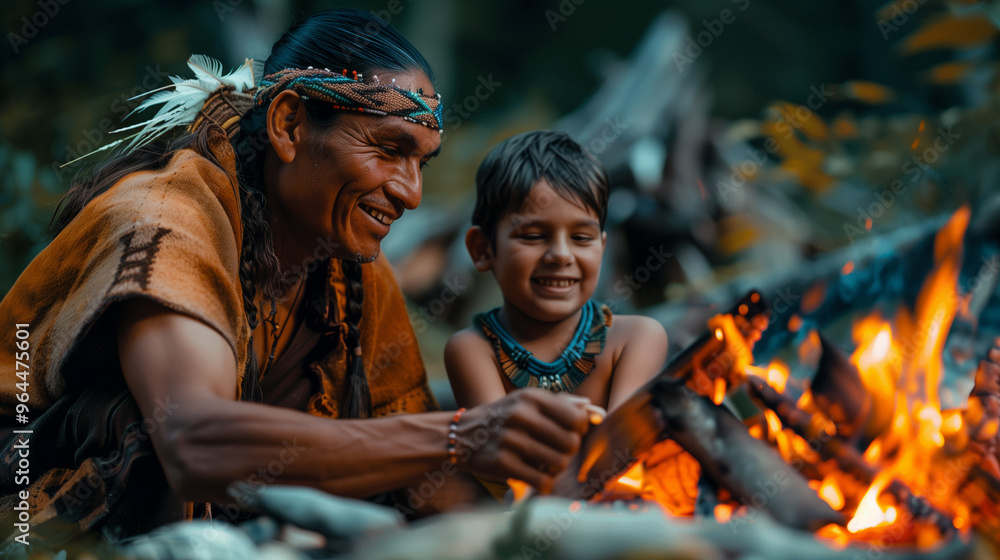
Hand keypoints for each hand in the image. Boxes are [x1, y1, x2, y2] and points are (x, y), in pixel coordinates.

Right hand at [455, 389, 590, 492]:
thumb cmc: (503, 417)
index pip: (577, 419)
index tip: (566, 434)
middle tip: (553, 452)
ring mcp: (511, 439)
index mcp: (532, 397)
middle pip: (571, 443)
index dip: (578, 431)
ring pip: (559, 463)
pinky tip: (535, 477)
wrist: (460, 435)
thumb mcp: (528, 402)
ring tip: (544, 464)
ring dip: (555, 469)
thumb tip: (597, 413)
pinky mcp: (502, 463)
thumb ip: (563, 405)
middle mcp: (521, 415)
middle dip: (566, 452)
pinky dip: (544, 484)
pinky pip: (542, 481)